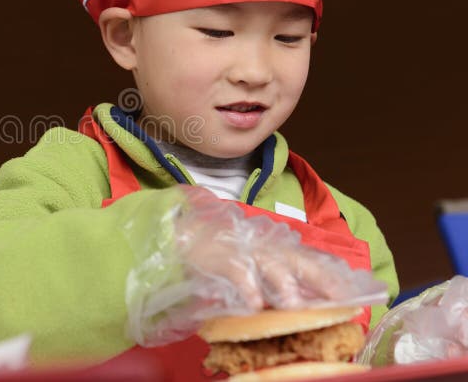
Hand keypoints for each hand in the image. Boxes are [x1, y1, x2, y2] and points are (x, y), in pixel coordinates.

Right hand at [175, 185, 371, 311]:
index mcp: (277, 249)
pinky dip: (246, 287)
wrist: (187, 236)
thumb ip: (278, 277)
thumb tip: (307, 300)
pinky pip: (237, 272)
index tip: (354, 294)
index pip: (311, 260)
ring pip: (270, 265)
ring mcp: (245, 251)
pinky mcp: (222, 257)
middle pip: (299, 260)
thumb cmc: (225, 253)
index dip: (332, 276)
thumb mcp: (256, 262)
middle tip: (338, 298)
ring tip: (294, 304)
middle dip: (320, 278)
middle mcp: (266, 248)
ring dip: (283, 284)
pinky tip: (254, 304)